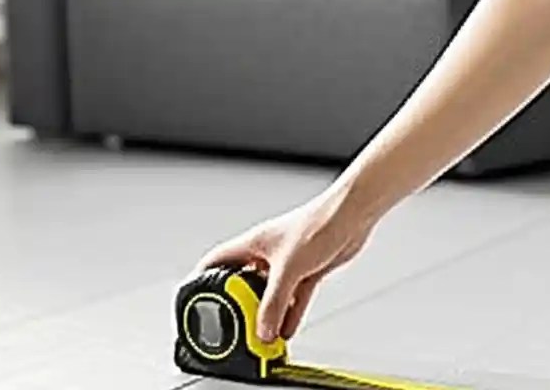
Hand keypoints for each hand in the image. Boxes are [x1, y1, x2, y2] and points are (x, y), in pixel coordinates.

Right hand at [193, 190, 374, 342]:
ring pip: (271, 293)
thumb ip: (275, 303)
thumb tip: (263, 330)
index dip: (202, 279)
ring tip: (263, 335)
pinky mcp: (308, 269)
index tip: (196, 299)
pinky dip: (290, 314)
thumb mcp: (289, 269)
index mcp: (253, 244)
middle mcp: (267, 253)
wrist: (353, 215)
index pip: (216, 261)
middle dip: (239, 306)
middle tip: (237, 326)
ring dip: (268, 314)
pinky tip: (288, 329)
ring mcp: (288, 262)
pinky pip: (294, 297)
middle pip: (243, 283)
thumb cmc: (320, 222)